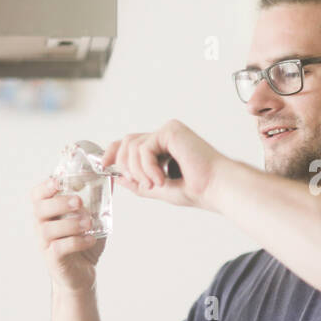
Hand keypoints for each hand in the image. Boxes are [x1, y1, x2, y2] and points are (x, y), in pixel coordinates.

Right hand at [31, 176, 105, 292]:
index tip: (59, 181)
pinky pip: (59, 248)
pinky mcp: (53, 259)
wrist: (83, 272)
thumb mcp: (93, 218)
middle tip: (79, 202)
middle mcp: (42, 226)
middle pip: (39, 209)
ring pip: (48, 229)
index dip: (45, 186)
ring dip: (69, 223)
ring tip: (88, 223)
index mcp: (48, 213)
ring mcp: (45, 244)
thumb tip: (111, 178)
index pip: (37, 195)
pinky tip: (90, 239)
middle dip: (59, 203)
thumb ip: (98, 200)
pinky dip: (76, 242)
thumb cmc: (83, 240)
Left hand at [103, 120, 225, 210]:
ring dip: (138, 170)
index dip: (113, 152)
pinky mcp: (171, 131)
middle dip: (126, 166)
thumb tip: (117, 177)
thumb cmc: (198, 189)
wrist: (216, 188)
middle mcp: (165, 136)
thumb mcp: (159, 188)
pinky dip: (148, 167)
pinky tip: (162, 178)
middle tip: (145, 184)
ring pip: (132, 146)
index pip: (130, 143)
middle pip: (127, 142)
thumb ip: (138, 182)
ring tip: (156, 184)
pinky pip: (144, 148)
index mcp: (164, 147)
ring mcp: (168, 131)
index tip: (104, 165)